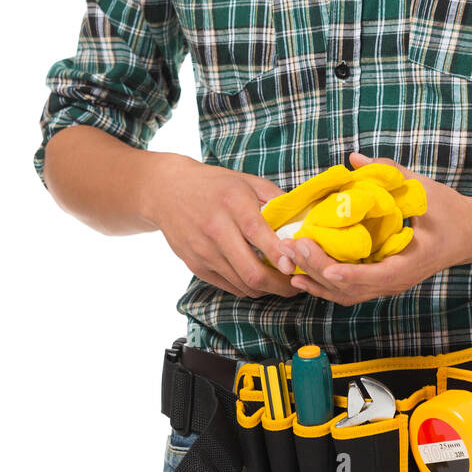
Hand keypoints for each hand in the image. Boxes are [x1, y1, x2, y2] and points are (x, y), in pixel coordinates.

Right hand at [143, 153, 297, 298]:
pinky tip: (259, 279)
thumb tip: (304, 220)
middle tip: (298, 282)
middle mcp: (216, 229)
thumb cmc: (215, 185)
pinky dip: (248, 287)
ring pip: (242, 284)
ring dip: (267, 289)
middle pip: (251, 271)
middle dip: (280, 284)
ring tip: (283, 282)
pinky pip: (229, 286)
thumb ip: (276, 199)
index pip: (258, 234)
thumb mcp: (247, 182)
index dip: (280, 254)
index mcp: (232, 203)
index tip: (297, 264)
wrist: (167, 191)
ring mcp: (203, 251)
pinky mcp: (195, 265)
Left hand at [288, 150, 471, 304]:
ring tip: (289, 264)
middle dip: (319, 270)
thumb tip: (354, 157)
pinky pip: (349, 291)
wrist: (470, 233)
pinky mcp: (381, 282)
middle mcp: (396, 281)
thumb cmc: (449, 211)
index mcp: (411, 262)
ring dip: (317, 281)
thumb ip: (389, 171)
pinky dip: (325, 284)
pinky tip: (303, 274)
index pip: (377, 277)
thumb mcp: (423, 189)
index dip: (349, 275)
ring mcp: (388, 285)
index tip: (326, 267)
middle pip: (352, 289)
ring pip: (347, 295)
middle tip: (294, 246)